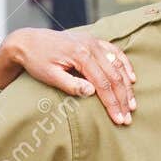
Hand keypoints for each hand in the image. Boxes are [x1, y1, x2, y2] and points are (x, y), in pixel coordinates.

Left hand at [0, 27, 135, 124]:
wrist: (28, 41)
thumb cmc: (36, 60)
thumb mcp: (49, 75)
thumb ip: (70, 84)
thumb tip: (92, 92)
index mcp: (80, 55)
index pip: (103, 84)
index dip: (112, 104)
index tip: (119, 119)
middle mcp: (91, 46)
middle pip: (114, 76)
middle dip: (122, 99)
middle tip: (127, 118)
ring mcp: (94, 42)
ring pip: (118, 65)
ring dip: (127, 86)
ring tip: (132, 104)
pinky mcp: (93, 41)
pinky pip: (115, 52)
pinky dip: (125, 65)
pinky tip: (132, 78)